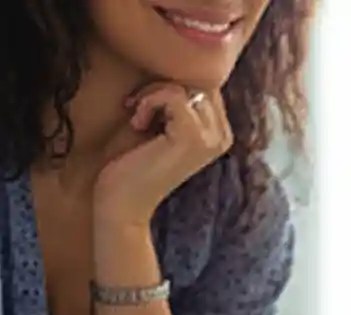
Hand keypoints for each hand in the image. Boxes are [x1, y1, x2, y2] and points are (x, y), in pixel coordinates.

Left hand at [93, 82, 232, 227]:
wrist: (123, 205)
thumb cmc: (134, 165)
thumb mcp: (160, 127)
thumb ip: (177, 103)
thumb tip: (174, 69)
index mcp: (221, 133)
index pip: (204, 84)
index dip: (172, 86)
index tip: (146, 108)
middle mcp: (224, 136)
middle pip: (198, 81)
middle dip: (162, 87)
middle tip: (139, 110)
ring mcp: (212, 138)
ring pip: (186, 85)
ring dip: (153, 95)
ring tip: (138, 118)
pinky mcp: (194, 138)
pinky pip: (174, 95)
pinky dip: (149, 102)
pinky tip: (138, 123)